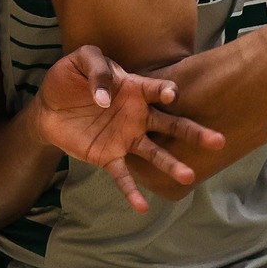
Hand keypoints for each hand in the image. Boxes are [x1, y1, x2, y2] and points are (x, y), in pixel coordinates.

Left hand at [31, 46, 225, 213]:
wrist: (48, 107)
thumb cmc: (69, 78)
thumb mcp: (82, 60)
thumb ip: (97, 70)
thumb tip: (104, 99)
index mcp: (134, 88)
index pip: (156, 89)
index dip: (164, 91)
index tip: (171, 95)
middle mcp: (137, 116)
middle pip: (171, 125)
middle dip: (194, 133)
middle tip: (218, 142)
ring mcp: (126, 138)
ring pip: (154, 153)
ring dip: (171, 164)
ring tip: (188, 177)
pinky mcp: (109, 157)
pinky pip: (124, 176)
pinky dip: (132, 192)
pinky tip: (143, 207)